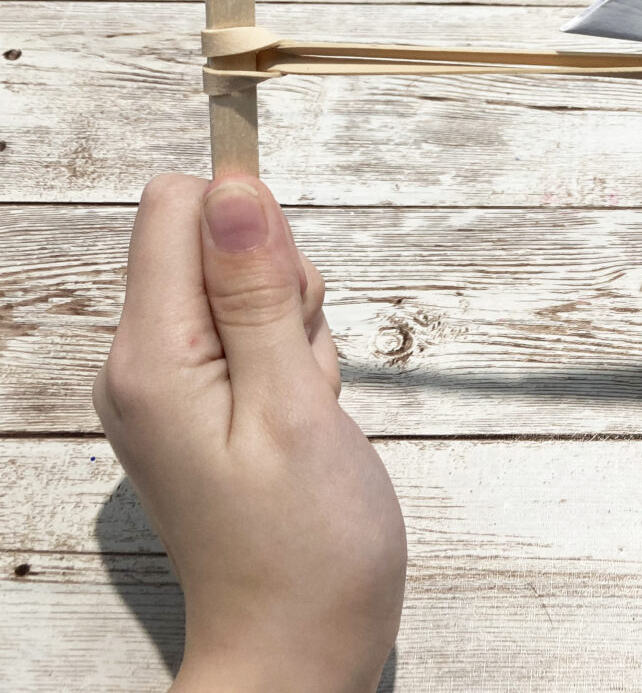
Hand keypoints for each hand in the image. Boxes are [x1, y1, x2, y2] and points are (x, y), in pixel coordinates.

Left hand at [94, 174, 405, 691]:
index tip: (290, 289)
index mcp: (151, 357)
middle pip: (217, 246)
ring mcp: (171, 388)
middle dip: (284, 289)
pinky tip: (303, 424)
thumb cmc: (304, 546)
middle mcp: (143, 364)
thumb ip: (257, 293)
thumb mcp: (293, 407)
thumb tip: (233, 187)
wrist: (299, 648)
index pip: (176, 208)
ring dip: (296, 332)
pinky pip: (254, 339)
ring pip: (247, 291)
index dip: (249, 221)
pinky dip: (293, 365)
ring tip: (306, 412)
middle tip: (301, 375)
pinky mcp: (203, 407)